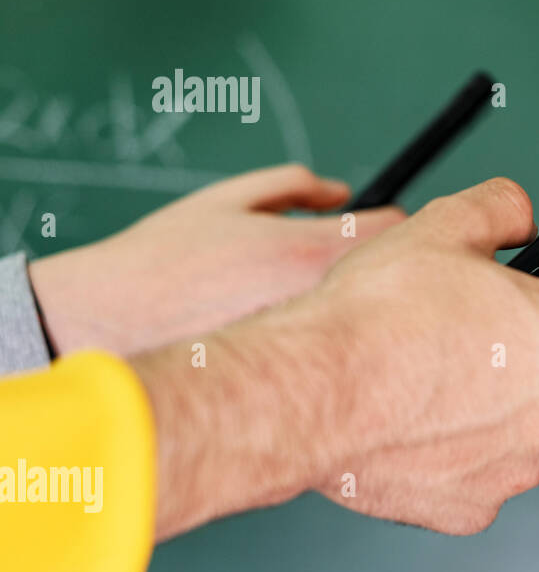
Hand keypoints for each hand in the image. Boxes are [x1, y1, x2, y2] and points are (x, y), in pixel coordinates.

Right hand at [29, 164, 403, 356]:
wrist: (106, 328)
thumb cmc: (161, 262)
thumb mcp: (226, 200)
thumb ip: (294, 185)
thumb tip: (343, 192)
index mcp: (311, 251)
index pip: (397, 229)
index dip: (385, 222)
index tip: (368, 228)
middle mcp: (324, 305)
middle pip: (399, 280)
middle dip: (383, 270)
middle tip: (342, 273)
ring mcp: (315, 353)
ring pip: (372, 327)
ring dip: (359, 315)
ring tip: (304, 314)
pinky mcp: (299, 386)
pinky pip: (339, 363)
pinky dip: (330, 354)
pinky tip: (290, 352)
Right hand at [132, 177, 538, 539]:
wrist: (312, 393)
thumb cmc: (375, 317)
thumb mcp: (446, 222)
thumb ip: (504, 208)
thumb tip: (520, 215)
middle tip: (478, 324)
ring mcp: (522, 464)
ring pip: (533, 422)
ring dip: (507, 400)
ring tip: (442, 375)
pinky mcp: (477, 505)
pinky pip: (487, 468)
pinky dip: (465, 448)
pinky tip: (422, 422)